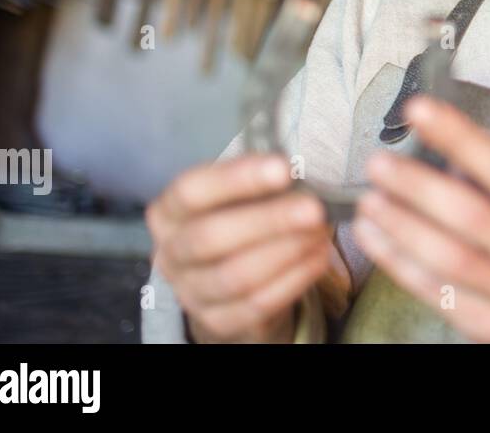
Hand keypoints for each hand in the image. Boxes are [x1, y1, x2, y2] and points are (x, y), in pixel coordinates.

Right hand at [146, 154, 341, 342]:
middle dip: (269, 220)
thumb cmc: (238, 222)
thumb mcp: (238, 197)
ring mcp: (190, 293)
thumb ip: (259, 183)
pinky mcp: (217, 321)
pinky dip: (294, 279)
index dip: (237, 178)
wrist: (230, 283)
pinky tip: (318, 258)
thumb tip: (298, 170)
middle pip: (211, 236)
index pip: (192, 191)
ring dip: (287, 251)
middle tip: (313, 209)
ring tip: (320, 233)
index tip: (283, 168)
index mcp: (169, 212)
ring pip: (236, 276)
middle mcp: (171, 254)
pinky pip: (257, 304)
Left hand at [354, 95, 489, 342]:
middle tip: (380, 163)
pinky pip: (435, 291)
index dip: (459, 137)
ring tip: (369, 200)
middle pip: (472, 216)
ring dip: (401, 225)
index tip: (420, 110)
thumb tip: (438, 147)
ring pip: (449, 257)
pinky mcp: (489, 328)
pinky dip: (398, 261)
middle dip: (418, 186)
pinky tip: (375, 237)